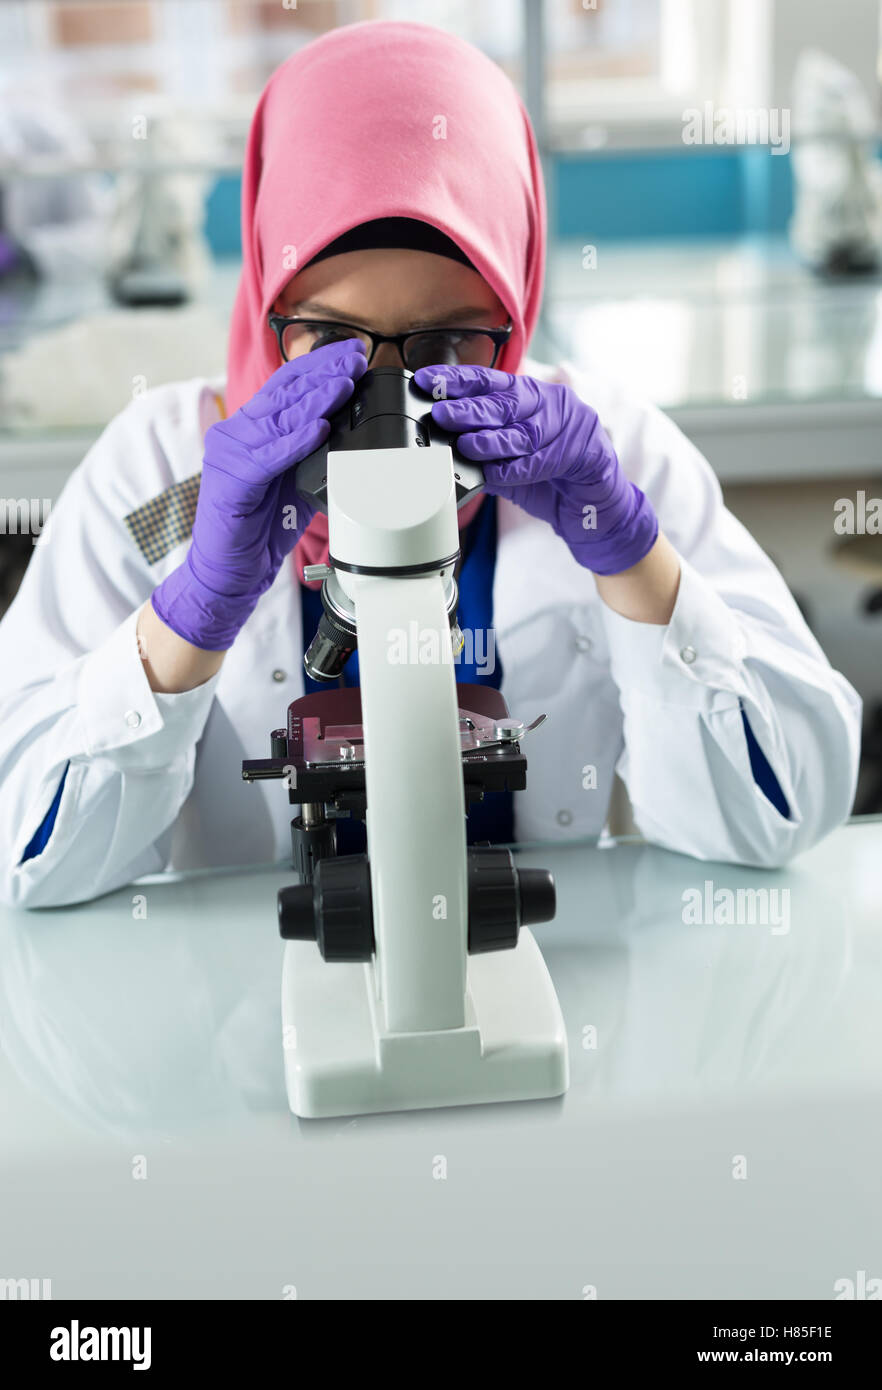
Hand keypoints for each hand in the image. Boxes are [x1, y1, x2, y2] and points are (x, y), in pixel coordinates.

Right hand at [152, 339, 367, 649]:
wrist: (229, 571)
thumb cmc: (259, 529)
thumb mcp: (296, 482)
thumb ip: (313, 454)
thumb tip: (347, 431)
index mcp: (248, 430)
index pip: (285, 386)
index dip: (318, 366)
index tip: (350, 353)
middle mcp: (235, 435)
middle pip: (283, 393)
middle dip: (323, 372)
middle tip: (356, 357)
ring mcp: (229, 455)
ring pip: (278, 419)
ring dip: (316, 400)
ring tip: (345, 384)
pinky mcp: (232, 481)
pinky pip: (269, 457)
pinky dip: (296, 442)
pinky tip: (319, 428)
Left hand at [414, 365, 657, 574]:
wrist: (596, 511)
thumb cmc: (553, 482)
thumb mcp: (512, 463)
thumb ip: (485, 454)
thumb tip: (446, 450)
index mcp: (532, 396)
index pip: (490, 381)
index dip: (457, 380)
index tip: (427, 381)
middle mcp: (553, 404)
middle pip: (507, 403)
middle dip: (471, 409)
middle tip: (443, 415)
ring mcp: (574, 426)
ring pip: (525, 431)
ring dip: (492, 440)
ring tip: (467, 446)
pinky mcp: (587, 454)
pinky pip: (544, 461)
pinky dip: (515, 470)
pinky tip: (494, 475)